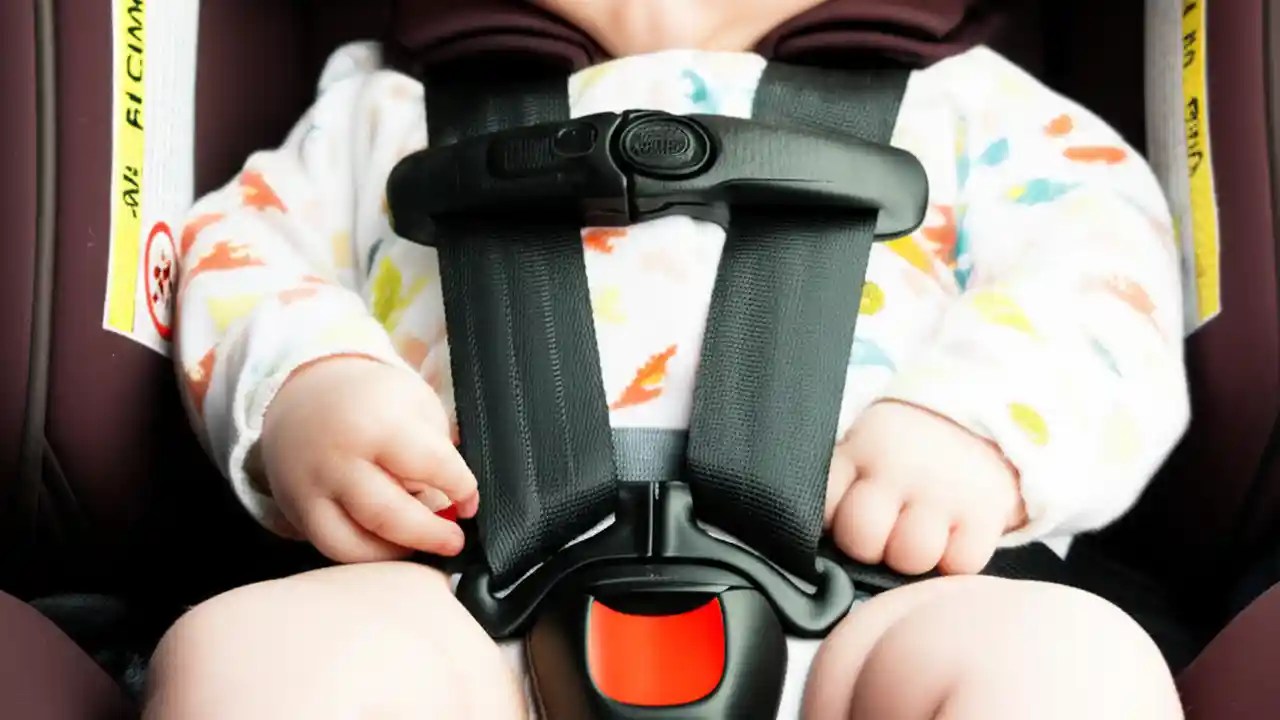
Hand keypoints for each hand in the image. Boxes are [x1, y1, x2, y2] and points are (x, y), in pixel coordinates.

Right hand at [261, 356, 477, 563]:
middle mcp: (337, 460)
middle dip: (430, 534)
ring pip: (354, 545)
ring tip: (421, 545)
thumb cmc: (372, 401)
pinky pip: (332, 549)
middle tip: (454, 540)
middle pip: (388, 515)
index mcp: (374, 423)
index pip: (429, 464)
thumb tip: (459, 497)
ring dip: (396, 553)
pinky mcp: (296, 512)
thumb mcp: (414, 402)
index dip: (460, 488)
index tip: (471, 501)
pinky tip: (391, 545)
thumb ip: (436, 447)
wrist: (304, 394)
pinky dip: (366, 556)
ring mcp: (310, 490)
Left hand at [825, 401, 1025, 575]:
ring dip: (915, 557)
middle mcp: (899, 467)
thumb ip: (845, 485)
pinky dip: (957, 559)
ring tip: (922, 536)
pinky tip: (954, 538)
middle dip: (872, 547)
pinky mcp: (985, 511)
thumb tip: (826, 540)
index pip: (826, 504)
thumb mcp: (869, 447)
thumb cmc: (910, 451)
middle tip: (888, 535)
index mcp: (862, 450)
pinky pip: (960, 563)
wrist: (984, 419)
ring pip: (911, 557)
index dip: (835, 521)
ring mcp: (943, 490)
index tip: (850, 517)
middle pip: (862, 538)